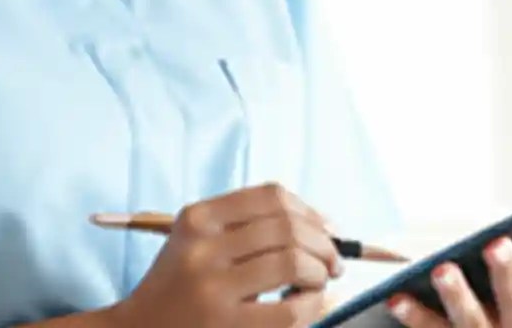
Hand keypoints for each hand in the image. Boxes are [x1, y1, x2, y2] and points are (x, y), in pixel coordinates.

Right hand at [110, 183, 343, 327]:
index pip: (270, 196)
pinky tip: (309, 304)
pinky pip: (291, 308)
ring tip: (319, 282)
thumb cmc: (179, 287)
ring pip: (292, 261)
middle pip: (286, 227)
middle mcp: (202, 247)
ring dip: (319, 271)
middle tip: (333, 262)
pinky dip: (313, 303)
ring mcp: (213, 287)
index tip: (327, 229)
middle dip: (323, 244)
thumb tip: (321, 224)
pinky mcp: (227, 325)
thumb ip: (246, 227)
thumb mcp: (198, 243)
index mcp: (197, 218)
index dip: (309, 211)